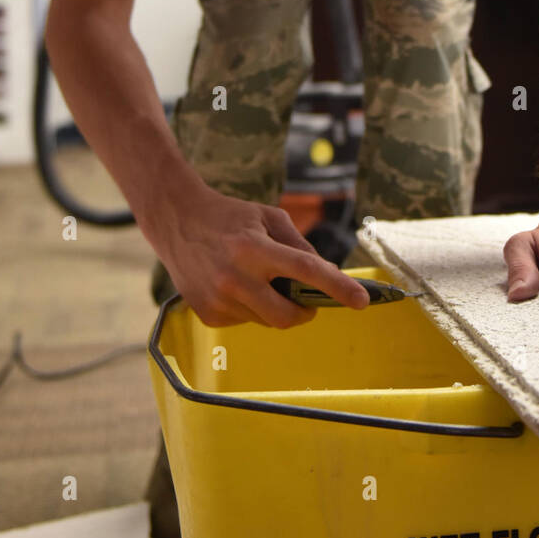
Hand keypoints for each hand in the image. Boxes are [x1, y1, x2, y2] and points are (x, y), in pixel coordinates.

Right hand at [144, 178, 369, 327]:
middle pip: (288, 316)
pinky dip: (253, 309)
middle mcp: (235, 277)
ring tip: (261, 281)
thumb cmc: (229, 216)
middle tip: (309, 301)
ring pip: (268, 321)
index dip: (337, 287)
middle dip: (306, 312)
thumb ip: (300, 246)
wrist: (177, 220)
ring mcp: (219, 299)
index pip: (305, 271)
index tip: (362, 300)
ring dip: (277, 307)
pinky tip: (239, 287)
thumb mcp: (269, 217)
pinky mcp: (208, 314)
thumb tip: (329, 274)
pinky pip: (247, 321)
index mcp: (254, 248)